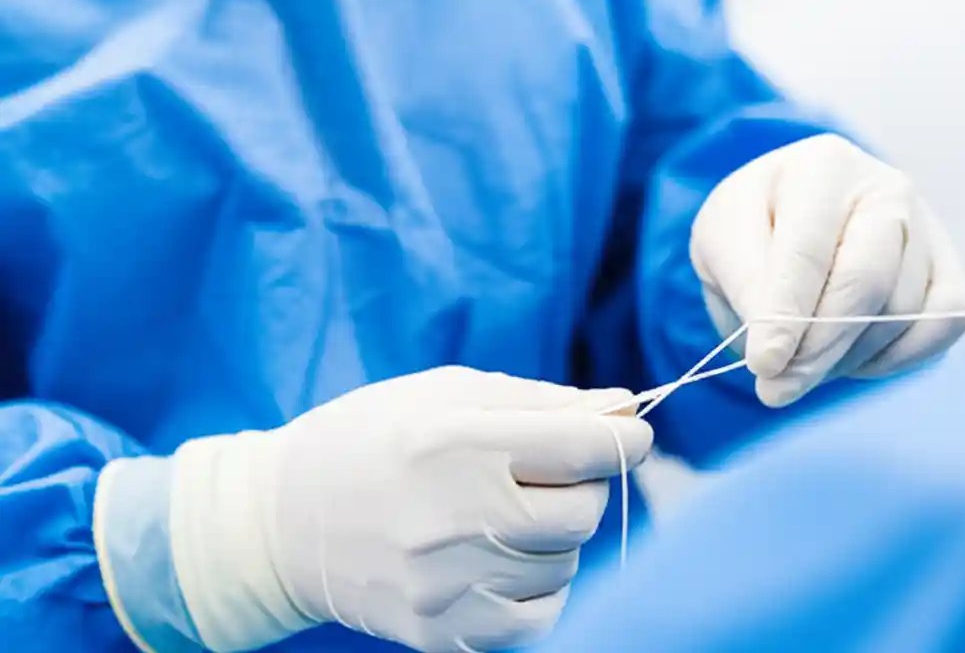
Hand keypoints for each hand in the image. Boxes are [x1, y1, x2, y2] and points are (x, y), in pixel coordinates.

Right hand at [168, 367, 651, 651]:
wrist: (280, 522)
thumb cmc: (371, 439)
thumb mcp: (445, 393)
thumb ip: (540, 401)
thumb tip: (623, 411)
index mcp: (455, 442)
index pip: (585, 446)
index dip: (622, 436)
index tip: (627, 432)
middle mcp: (454, 517)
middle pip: (584, 509)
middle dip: (583, 484)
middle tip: (544, 472)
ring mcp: (447, 585)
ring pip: (566, 561)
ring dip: (553, 534)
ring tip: (501, 513)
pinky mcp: (442, 633)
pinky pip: (541, 613)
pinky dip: (536, 583)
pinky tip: (496, 556)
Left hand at [690, 133, 964, 406]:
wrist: (792, 220)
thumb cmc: (754, 227)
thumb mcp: (722, 240)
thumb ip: (743, 283)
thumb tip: (775, 352)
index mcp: (823, 168)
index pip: (808, 250)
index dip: (785, 315)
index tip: (763, 364)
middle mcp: (888, 189)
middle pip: (866, 282)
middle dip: (818, 348)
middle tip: (777, 389)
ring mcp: (928, 229)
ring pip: (900, 313)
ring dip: (846, 357)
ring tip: (803, 361)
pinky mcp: (949, 270)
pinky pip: (941, 327)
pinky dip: (896, 358)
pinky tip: (851, 358)